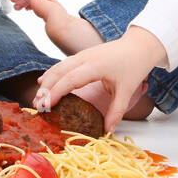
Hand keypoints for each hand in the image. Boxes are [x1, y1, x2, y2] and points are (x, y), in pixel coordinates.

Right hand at [34, 26, 168, 133]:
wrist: (139, 46)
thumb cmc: (134, 66)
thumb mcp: (126, 91)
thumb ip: (116, 111)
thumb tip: (108, 131)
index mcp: (95, 66)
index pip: (70, 79)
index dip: (56, 92)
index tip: (47, 105)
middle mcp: (85, 58)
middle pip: (59, 72)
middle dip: (46, 88)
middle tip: (37, 105)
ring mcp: (83, 55)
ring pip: (59, 66)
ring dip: (47, 81)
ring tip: (38, 97)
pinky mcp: (82, 55)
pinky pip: (63, 64)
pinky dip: (52, 73)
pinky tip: (43, 81)